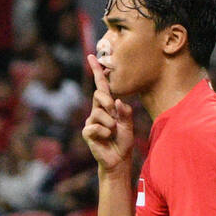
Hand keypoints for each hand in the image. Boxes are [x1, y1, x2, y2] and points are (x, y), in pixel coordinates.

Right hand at [82, 54, 134, 173]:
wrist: (119, 160)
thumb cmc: (123, 141)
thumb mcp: (128, 124)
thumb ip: (125, 112)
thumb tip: (118, 102)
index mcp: (107, 106)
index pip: (101, 86)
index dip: (97, 71)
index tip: (92, 56)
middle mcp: (97, 110)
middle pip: (98, 94)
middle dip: (108, 102)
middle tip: (115, 115)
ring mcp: (91, 121)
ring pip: (99, 113)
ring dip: (110, 123)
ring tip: (113, 132)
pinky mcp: (87, 132)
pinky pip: (95, 127)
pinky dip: (105, 133)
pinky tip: (107, 138)